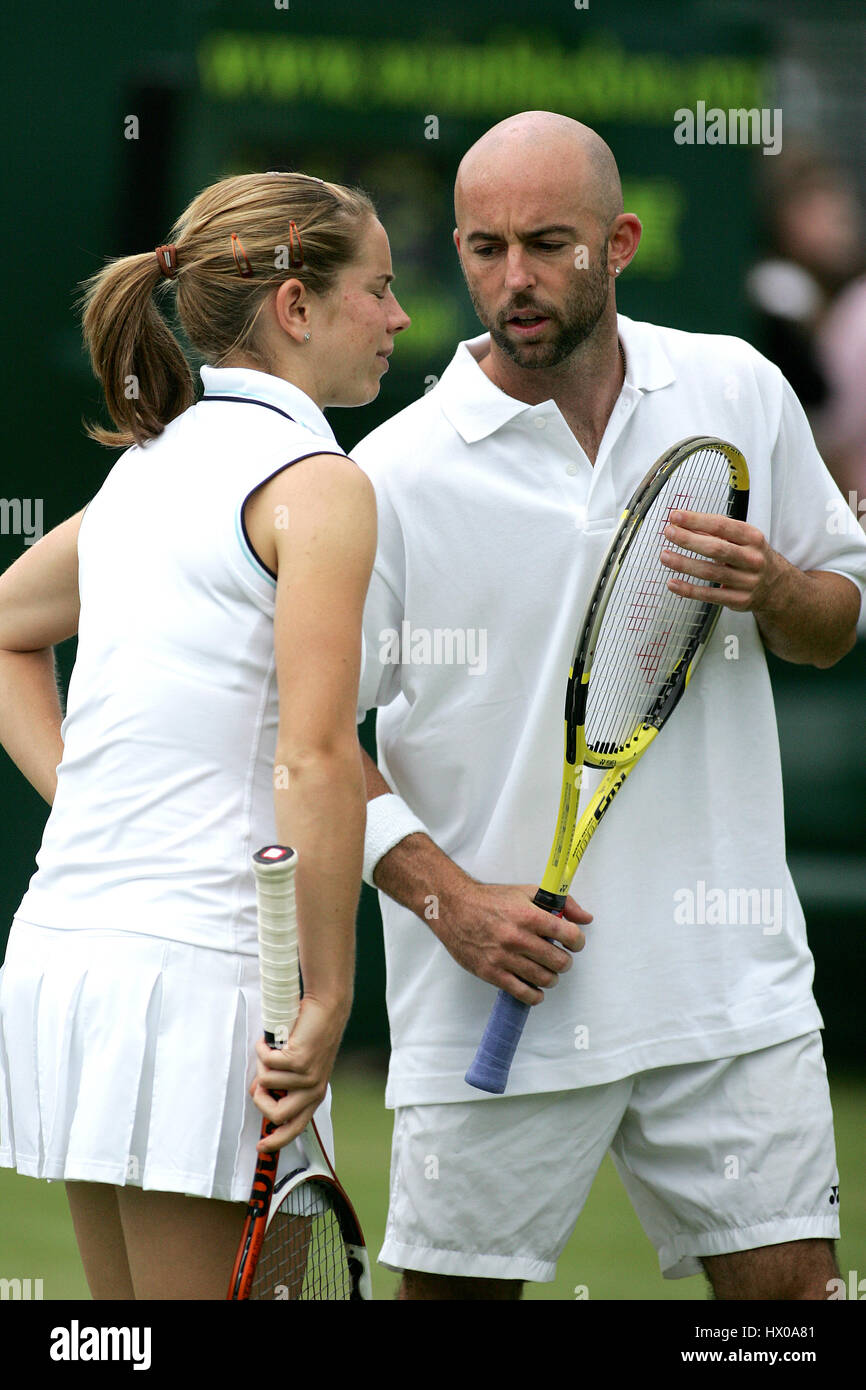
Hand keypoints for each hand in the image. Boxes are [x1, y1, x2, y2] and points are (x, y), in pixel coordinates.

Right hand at [250, 995, 347, 1151]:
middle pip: (277, 1115)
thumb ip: (281, 1082)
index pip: (296, 1128)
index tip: (261, 1147)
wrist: (326, 1009)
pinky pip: (267, 1062)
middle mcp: (313, 1089)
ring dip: (262, 1064)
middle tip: (258, 1085)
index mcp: (314, 1095)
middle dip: (260, 1100)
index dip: (277, 1141)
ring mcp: (307, 1076)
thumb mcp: (297, 1066)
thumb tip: (257, 1091)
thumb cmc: (310, 1035)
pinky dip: (263, 1049)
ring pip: (266, 1083)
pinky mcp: (300, 1060)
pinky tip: (270, 1040)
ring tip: (272, 1049)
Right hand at [433, 880, 590, 1004]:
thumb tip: (586, 918)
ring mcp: (504, 957)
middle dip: (565, 962)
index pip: (569, 935)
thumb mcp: (527, 892)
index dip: (577, 942)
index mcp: (529, 916)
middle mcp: (518, 937)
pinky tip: (535, 989)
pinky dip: (535, 995)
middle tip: (560, 958)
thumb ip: (561, 904)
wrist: (454, 908)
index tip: (574, 943)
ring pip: (544, 979)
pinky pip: (523, 993)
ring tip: (548, 972)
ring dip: (552, 978)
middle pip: (560, 962)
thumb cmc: (490, 900)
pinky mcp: (491, 972)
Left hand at [660, 511, 785, 613]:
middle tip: (669, 533)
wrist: (776, 586)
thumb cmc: (751, 556)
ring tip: (665, 556)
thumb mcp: (741, 539)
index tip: (676, 516)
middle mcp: (752, 559)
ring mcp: (747, 581)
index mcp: (752, 538)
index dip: (697, 520)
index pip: (722, 526)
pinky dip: (688, 590)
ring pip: (710, 572)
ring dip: (684, 564)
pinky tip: (672, 583)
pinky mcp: (739, 600)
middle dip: (689, 540)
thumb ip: (714, 532)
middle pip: (716, 548)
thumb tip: (682, 523)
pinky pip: (709, 595)